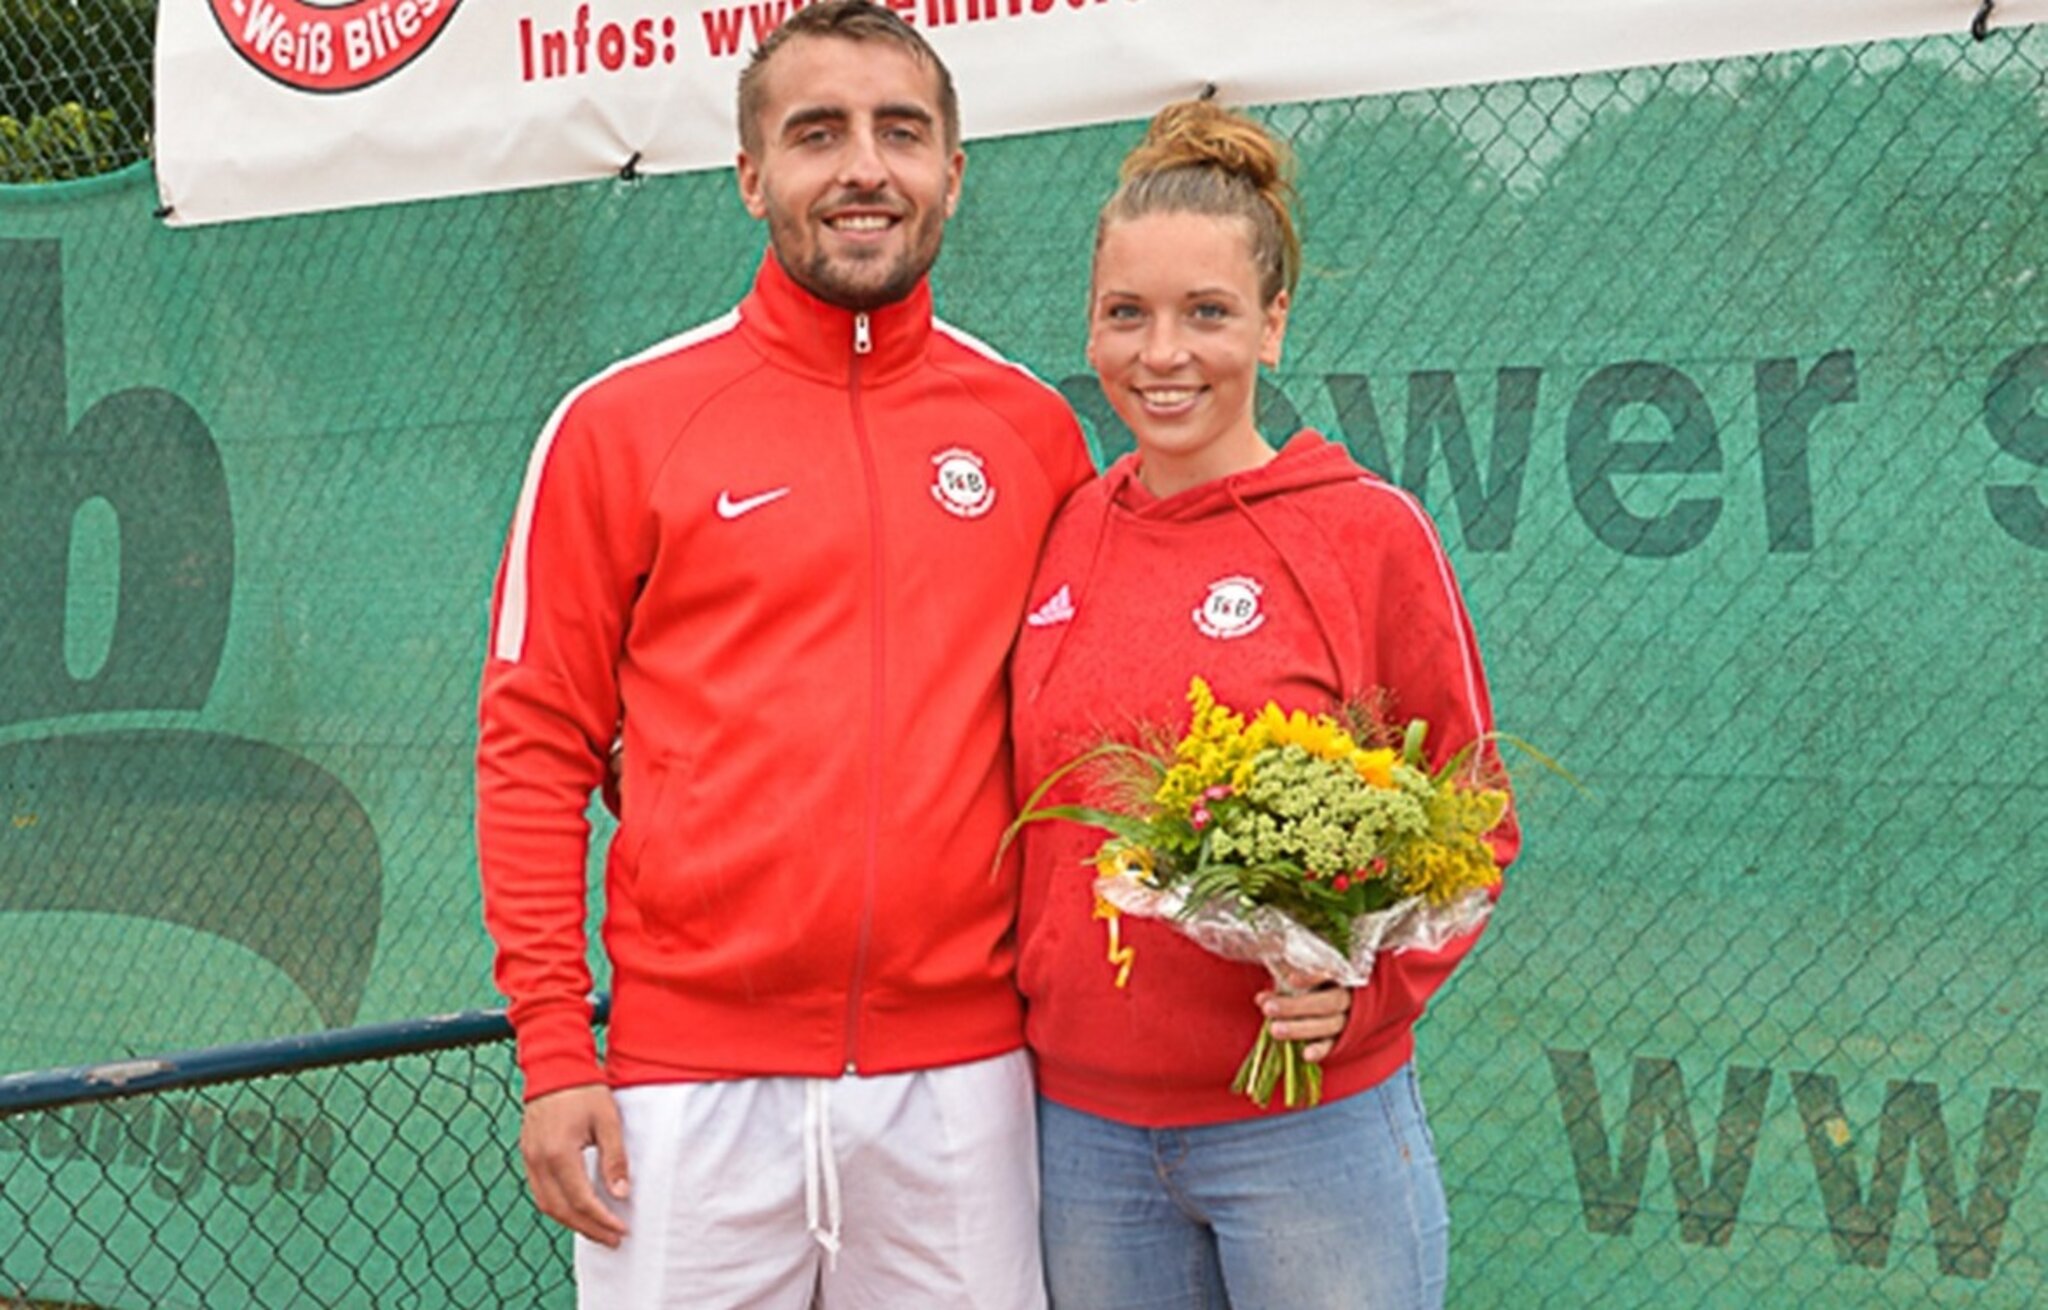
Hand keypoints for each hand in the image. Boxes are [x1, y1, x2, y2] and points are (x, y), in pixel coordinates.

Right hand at [520, 1083, 630, 1245]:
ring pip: (547, 1205)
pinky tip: (577, 1210)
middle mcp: (539, 1160)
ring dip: (572, 1222)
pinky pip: (540, 1192)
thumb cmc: (584, 1091)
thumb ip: (614, 1159)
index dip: (602, 1219)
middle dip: (588, 1229)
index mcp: (559, 1153)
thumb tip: (621, 1194)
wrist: (555, 1067)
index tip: (622, 1229)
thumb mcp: (608, 1121)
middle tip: (613, 1239)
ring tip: (597, 1230)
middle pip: (561, 1210)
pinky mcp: (528, 1155)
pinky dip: (558, 1206)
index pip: (581, 1200)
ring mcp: (529, 1159)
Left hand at [1258, 981, 1350, 1063]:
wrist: (1343, 1010)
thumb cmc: (1315, 988)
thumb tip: (1261, 999)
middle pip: (1326, 1002)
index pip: (1330, 975)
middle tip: (1269, 1009)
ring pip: (1328, 1025)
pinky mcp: (1342, 1040)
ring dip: (1300, 1028)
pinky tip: (1306, 1055)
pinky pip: (1332, 1045)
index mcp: (1339, 978)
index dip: (1311, 978)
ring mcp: (1345, 1020)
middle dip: (1296, 1006)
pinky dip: (1320, 1050)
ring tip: (1275, 1030)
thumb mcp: (1304, 982)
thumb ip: (1285, 986)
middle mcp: (1346, 999)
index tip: (1290, 980)